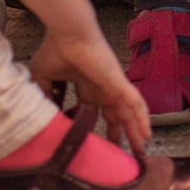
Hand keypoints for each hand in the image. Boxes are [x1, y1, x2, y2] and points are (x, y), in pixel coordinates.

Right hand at [29, 27, 151, 154]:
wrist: (67, 34)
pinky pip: (136, 103)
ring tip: (140, 152)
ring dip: (135, 133)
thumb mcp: (44, 77)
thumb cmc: (55, 49)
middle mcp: (101, 88)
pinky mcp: (119, 83)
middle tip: (119, 155)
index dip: (92, 127)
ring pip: (128, 114)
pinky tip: (148, 134)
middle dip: (117, 135)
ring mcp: (112, 86)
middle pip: (113, 117)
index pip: (92, 111)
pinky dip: (143, 118)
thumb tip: (42, 115)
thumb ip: (45, 95)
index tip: (90, 143)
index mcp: (85, 86)